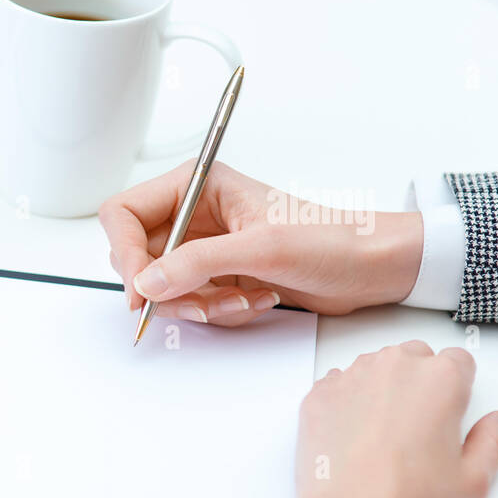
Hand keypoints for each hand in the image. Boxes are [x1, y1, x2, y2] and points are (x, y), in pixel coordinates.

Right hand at [98, 162, 425, 324]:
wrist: (373, 266)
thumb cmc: (331, 240)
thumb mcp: (261, 249)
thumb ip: (196, 264)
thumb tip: (145, 284)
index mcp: (196, 186)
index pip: (124, 214)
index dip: (126, 253)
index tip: (142, 290)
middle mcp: (192, 214)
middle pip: (138, 257)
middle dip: (169, 288)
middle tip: (202, 301)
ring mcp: (204, 247)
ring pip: (163, 287)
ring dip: (198, 304)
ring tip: (243, 300)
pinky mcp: (217, 275)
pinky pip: (190, 302)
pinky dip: (217, 311)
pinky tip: (255, 300)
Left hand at [295, 341, 497, 497]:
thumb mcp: (473, 481)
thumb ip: (490, 441)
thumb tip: (495, 423)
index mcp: (439, 380)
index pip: (457, 361)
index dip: (457, 387)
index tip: (450, 409)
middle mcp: (393, 370)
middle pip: (413, 357)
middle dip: (418, 382)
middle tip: (416, 423)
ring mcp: (350, 379)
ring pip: (372, 367)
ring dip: (379, 387)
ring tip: (381, 432)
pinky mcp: (316, 397)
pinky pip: (335, 384)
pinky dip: (344, 401)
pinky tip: (351, 433)